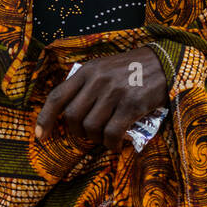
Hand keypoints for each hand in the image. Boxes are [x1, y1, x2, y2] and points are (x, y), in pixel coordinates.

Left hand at [34, 48, 167, 150]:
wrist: (165, 62)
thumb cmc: (131, 69)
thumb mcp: (103, 68)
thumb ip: (86, 86)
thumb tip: (69, 115)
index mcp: (86, 71)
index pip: (57, 96)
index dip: (45, 118)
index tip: (40, 136)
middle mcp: (97, 80)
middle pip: (72, 117)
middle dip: (77, 132)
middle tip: (89, 134)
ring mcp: (114, 92)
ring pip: (91, 127)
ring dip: (96, 139)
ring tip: (105, 138)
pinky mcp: (131, 105)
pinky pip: (111, 133)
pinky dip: (111, 144)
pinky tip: (117, 144)